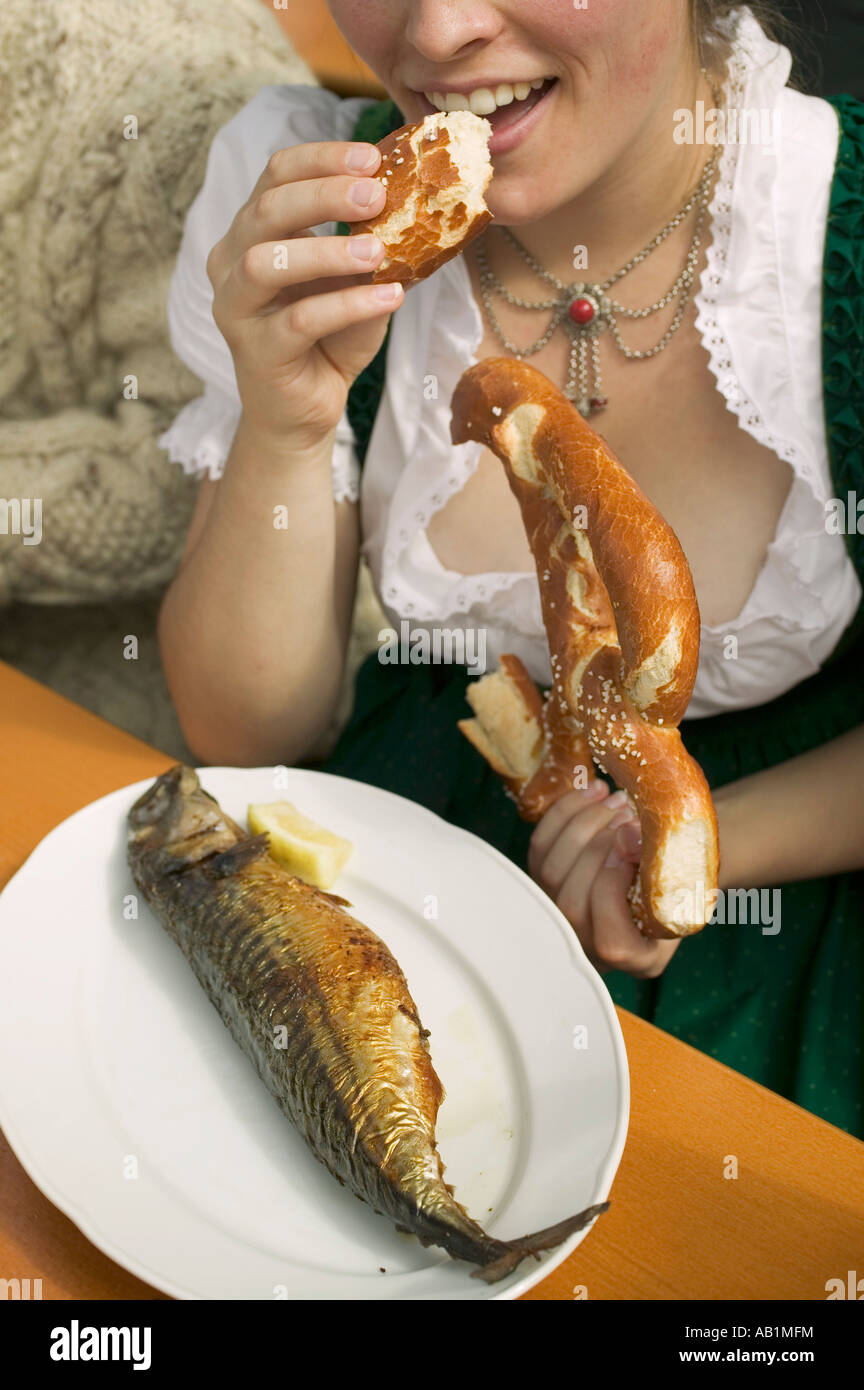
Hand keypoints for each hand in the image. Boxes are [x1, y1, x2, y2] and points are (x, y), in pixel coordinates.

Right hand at [206, 140, 401, 449]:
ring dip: (327, 250)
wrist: (304, 411)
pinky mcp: (256, 352)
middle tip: (377, 195)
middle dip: (325, 194)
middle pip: (267, 209)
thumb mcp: (352, 280)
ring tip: (380, 250)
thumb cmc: (328, 339)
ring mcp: (236, 309)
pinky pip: (298, 321)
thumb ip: (368, 242)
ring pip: (267, 262)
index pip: (276, 176)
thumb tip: (415, 201)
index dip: (322, 159)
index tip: (373, 159)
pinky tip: (389, 297)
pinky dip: (347, 305)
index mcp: (250, 233)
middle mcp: (230, 263)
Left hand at [528, 782, 682, 977]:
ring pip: (549, 871)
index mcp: (634, 957)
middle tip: (628, 816)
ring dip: (583, 826)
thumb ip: (669, 872)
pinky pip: (540, 845)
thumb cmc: (682, 880)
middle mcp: (589, 945)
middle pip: (571, 903)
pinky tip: (596, 793)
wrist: (665, 871)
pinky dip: (565, 813)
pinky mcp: (543, 880)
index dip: (614, 891)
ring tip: (618, 801)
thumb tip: (631, 836)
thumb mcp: (691, 885)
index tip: (636, 846)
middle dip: (597, 850)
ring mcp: (560, 913)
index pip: (610, 942)